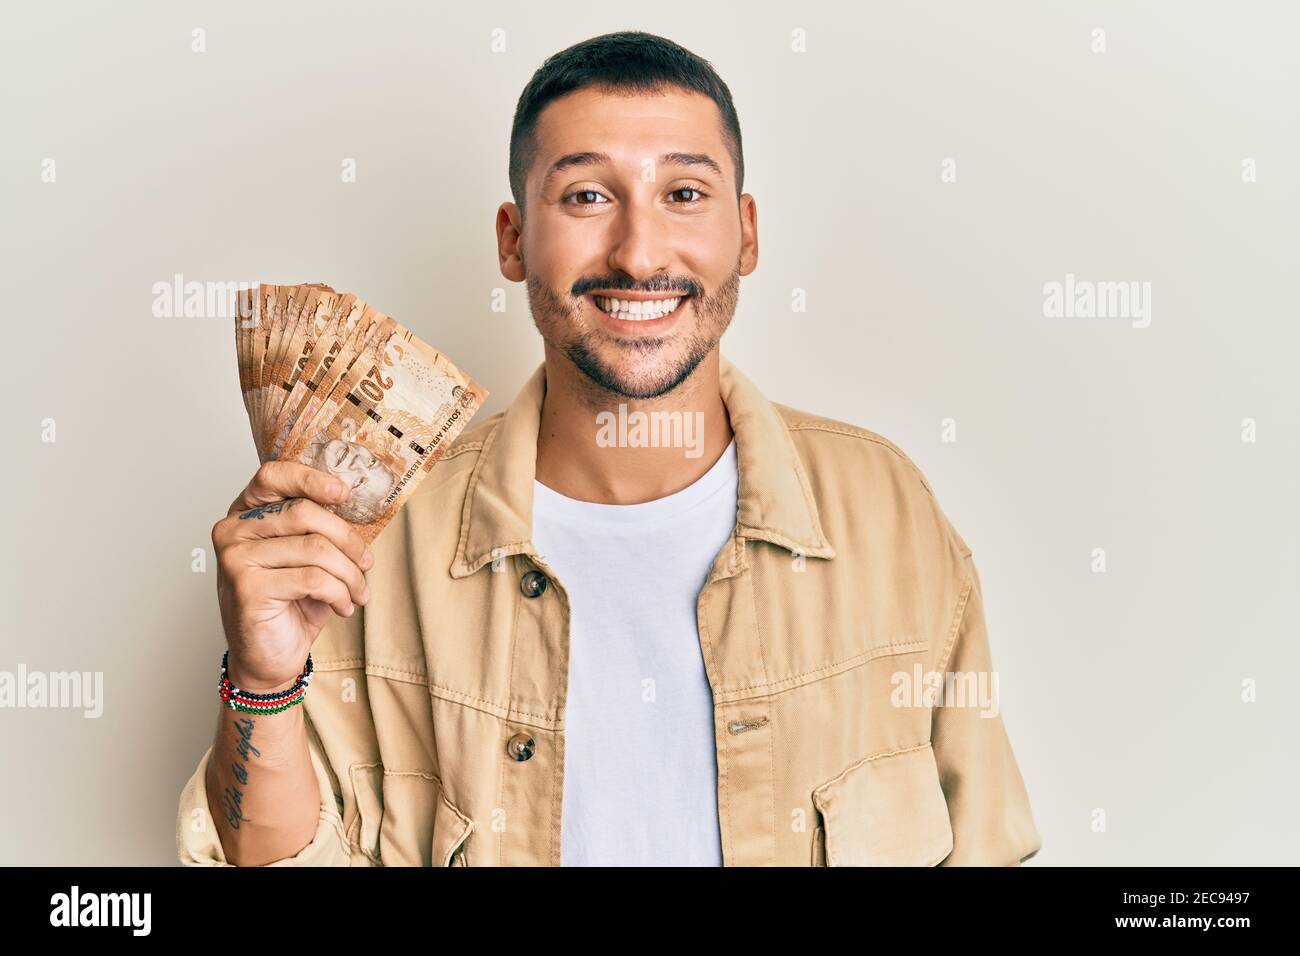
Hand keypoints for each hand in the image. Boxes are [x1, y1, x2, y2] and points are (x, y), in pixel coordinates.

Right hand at [211, 460, 373, 690]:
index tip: (344, 493)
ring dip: (349, 574)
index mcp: (246, 513)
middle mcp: (233, 530)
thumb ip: (319, 528)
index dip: (310, 478)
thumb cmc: (291, 603)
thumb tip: (356, 506)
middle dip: (348, 539)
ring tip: (359, 592)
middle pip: (305, 513)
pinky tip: (343, 606)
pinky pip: (312, 579)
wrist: (270, 656)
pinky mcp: (246, 587)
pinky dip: (339, 593)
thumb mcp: (308, 558)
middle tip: (367, 562)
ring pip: (315, 548)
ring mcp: (235, 558)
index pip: (272, 476)